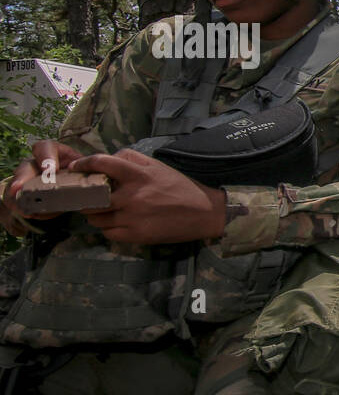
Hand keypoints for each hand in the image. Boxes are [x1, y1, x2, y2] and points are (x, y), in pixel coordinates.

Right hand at [0, 139, 85, 232]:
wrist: (88, 189)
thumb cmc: (89, 174)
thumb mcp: (92, 170)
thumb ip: (93, 171)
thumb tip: (100, 178)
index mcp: (55, 153)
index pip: (45, 147)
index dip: (45, 157)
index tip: (49, 171)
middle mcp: (39, 164)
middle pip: (26, 167)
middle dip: (22, 178)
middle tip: (19, 189)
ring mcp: (32, 179)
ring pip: (19, 183)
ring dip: (17, 195)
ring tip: (22, 207)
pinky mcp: (30, 193)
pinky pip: (20, 199)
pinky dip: (23, 206)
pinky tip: (29, 213)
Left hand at [67, 148, 226, 243]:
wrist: (205, 213)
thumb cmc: (181, 187)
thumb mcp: (159, 166)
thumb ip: (133, 159)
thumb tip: (109, 159)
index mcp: (138, 175)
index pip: (102, 164)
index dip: (83, 164)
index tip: (76, 168)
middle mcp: (133, 196)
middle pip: (91, 197)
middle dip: (86, 197)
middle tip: (88, 197)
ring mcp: (133, 218)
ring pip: (96, 219)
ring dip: (95, 215)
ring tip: (104, 212)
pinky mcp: (136, 235)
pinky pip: (108, 233)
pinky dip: (108, 228)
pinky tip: (118, 224)